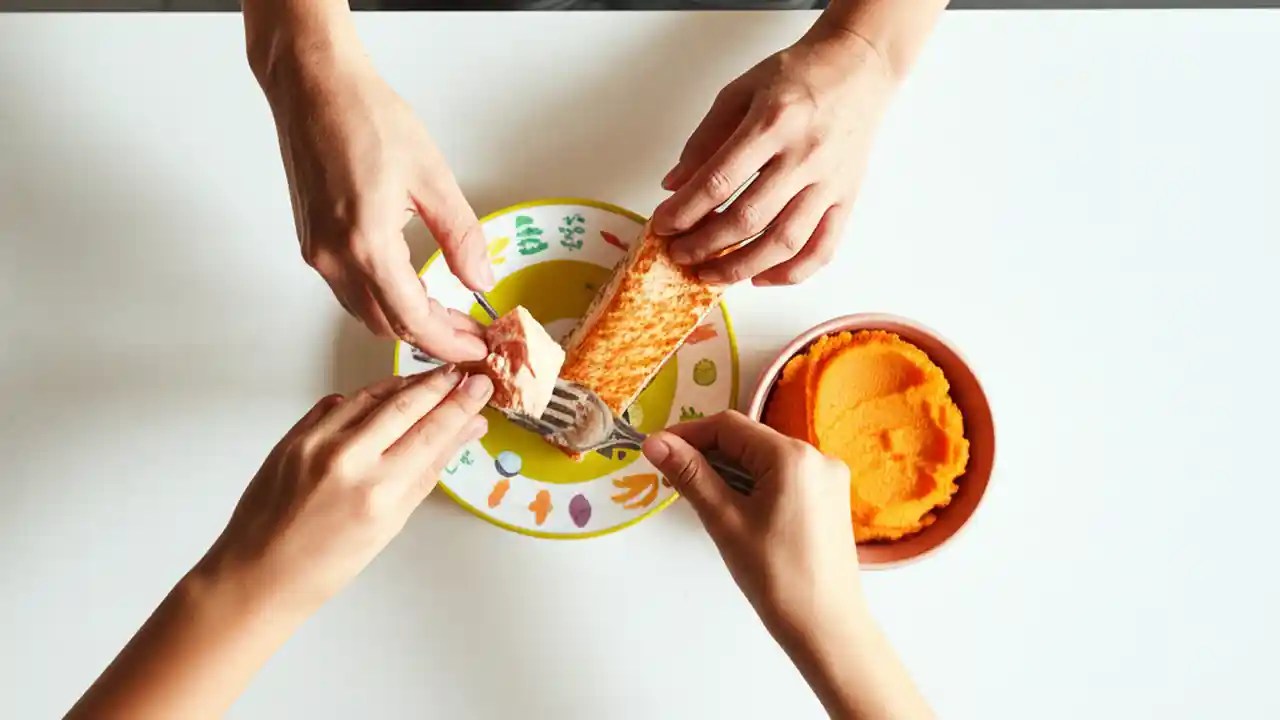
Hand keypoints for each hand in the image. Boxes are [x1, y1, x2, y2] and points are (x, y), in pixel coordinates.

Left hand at [198, 368, 491, 613]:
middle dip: (440, 383)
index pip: (433, 432)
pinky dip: (364, 397)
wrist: (261, 571)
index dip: (461, 404)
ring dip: (405, 384)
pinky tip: (382, 397)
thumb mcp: (392, 523)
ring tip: (429, 380)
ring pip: (372, 395)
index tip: (481, 385)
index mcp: (379, 492)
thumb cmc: (328, 563)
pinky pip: (337, 403)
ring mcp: (316, 443)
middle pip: (406, 404)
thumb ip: (428, 471)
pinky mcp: (293, 436)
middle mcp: (348, 460)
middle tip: (463, 371)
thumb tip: (465, 431)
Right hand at [262, 50, 491, 360]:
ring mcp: (317, 252)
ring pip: (366, 313)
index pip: (414, 320)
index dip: (450, 343)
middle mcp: (334, 256)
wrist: (313, 86)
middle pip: (388, 326)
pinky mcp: (312, 242)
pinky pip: (349, 291)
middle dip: (433, 337)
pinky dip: (383, 300)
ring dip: (406, 321)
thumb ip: (461, 237)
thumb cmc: (364, 116)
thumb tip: (481, 280)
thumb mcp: (433, 177)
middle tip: (471, 332)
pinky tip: (410, 288)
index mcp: (366, 243)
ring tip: (448, 314)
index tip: (477, 348)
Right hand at [642, 411, 931, 719]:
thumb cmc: (775, 577)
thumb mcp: (725, 522)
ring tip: (702, 499)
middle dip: (708, 454)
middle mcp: (817, 457)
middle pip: (749, 440)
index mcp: (793, 456)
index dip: (688, 434)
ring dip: (730, 471)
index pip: (729, 426)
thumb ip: (691, 475)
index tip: (657, 451)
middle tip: (673, 479)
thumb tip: (654, 442)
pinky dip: (754, 484)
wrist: (826, 628)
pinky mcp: (830, 498)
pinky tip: (735, 509)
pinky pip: (783, 477)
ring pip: (764, 459)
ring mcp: (828, 477)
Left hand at [652, 27, 897, 285]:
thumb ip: (704, 139)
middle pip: (748, 218)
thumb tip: (673, 186)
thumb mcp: (739, 91)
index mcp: (772, 122)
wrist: (859, 66)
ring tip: (710, 276)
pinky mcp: (848, 197)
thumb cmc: (797, 76)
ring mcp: (830, 181)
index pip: (718, 181)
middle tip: (678, 254)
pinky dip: (791, 273)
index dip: (684, 211)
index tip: (661, 227)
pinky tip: (760, 278)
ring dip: (741, 267)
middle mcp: (804, 156)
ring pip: (784, 242)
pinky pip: (822, 249)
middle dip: (704, 245)